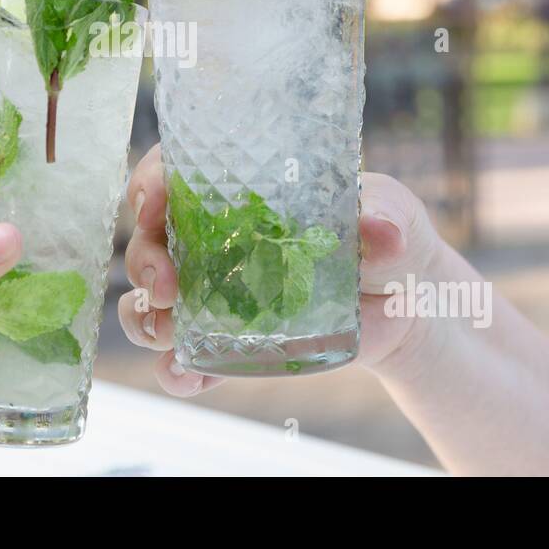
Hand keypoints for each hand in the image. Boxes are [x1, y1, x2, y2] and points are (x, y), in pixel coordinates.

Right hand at [117, 144, 446, 395]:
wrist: (405, 306)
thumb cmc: (388, 240)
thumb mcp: (392, 217)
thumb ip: (386, 218)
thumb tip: (380, 231)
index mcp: (240, 193)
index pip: (175, 172)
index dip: (151, 182)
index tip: (153, 201)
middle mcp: (213, 241)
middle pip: (149, 240)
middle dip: (143, 259)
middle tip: (165, 283)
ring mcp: (214, 296)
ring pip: (149, 303)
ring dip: (145, 317)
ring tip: (169, 329)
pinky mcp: (228, 345)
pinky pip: (184, 361)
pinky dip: (175, 371)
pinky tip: (187, 376)